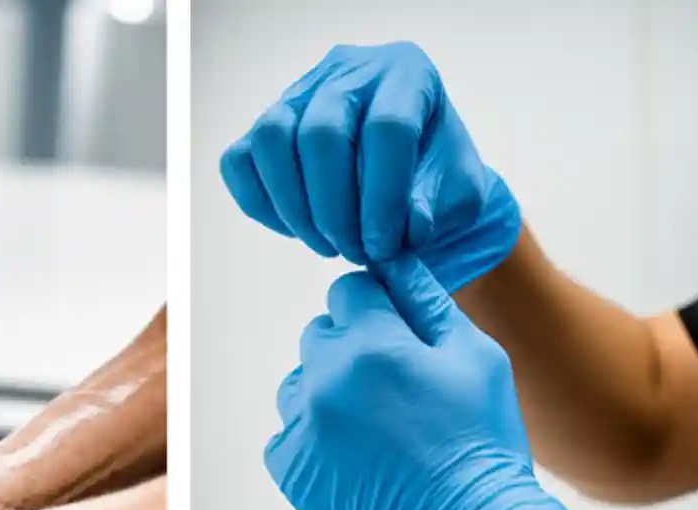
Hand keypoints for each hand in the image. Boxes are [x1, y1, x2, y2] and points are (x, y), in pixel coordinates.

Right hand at [220, 42, 519, 290]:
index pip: (386, 128)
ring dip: (293, 208)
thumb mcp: (458, 195)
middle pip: (321, 133)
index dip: (382, 197)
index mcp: (407, 74)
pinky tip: (295, 230)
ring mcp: (297, 91)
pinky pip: (239, 161)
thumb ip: (439, 209)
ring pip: (271, 139)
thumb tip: (406, 226)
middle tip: (352, 252)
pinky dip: (260, 204)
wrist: (408, 171)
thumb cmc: (435, 178)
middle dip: (333, 209)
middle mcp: (348, 70)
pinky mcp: (265, 123)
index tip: (383, 248)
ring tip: (324, 245)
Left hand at [266, 257, 572, 509]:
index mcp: (372, 345)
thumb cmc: (484, 443)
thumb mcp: (477, 357)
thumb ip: (427, 303)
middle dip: (353, 349)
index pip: (349, 291)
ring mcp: (303, 428)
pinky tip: (358, 457)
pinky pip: (288, 433)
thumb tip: (394, 264)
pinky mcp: (292, 471)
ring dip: (329, 393)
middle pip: (322, 335)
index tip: (400, 338)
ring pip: (300, 384)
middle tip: (397, 391)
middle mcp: (326, 381)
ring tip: (378, 429)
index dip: (378, 308)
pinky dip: (314, 438)